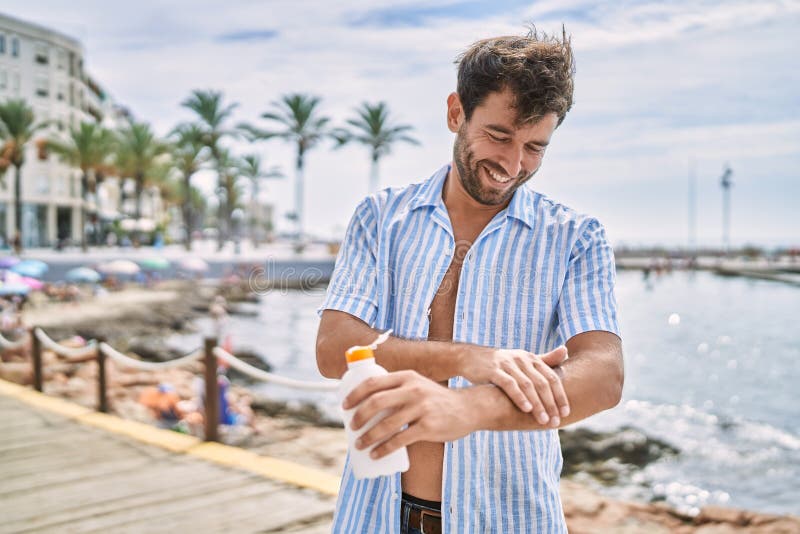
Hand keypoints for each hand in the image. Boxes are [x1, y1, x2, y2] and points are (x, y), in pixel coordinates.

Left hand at [342, 370, 473, 458]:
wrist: (468, 408)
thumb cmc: (436, 399)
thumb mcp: (418, 385)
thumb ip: (397, 389)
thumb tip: (366, 404)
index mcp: (407, 377)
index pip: (374, 382)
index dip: (355, 394)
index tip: (344, 406)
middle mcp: (413, 390)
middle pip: (376, 402)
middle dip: (359, 416)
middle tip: (352, 427)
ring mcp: (421, 408)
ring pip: (386, 424)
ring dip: (368, 437)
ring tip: (359, 445)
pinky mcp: (428, 426)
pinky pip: (400, 440)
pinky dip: (384, 449)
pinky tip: (376, 454)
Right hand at [459, 345, 568, 426]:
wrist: (470, 358)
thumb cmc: (501, 363)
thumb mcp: (522, 359)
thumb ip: (544, 358)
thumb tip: (565, 351)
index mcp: (531, 358)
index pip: (551, 377)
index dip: (560, 395)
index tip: (566, 412)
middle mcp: (521, 359)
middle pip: (542, 383)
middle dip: (551, 403)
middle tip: (556, 421)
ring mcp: (507, 364)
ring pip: (527, 385)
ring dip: (537, 404)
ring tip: (543, 420)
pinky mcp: (494, 370)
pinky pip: (509, 384)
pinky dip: (519, 397)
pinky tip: (526, 409)